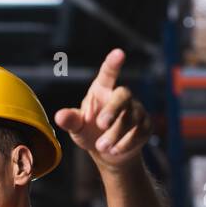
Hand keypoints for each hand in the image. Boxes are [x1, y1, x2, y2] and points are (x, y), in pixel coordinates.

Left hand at [54, 48, 152, 169]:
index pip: (108, 73)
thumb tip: (59, 116)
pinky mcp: (146, 126)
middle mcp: (121, 97)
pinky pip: (140, 132)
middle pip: (123, 95)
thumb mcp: (77, 127)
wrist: (108, 153)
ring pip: (132, 118)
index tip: (119, 53)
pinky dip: (126, 143)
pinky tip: (115, 150)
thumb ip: (70, 120)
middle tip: (101, 125)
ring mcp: (136, 110)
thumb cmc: (90, 133)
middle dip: (113, 110)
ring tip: (102, 147)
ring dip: (116, 134)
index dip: (113, 63)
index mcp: (102, 90)